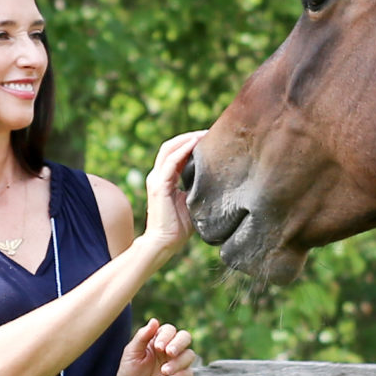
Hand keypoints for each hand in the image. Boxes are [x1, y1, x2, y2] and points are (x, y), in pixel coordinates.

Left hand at [117, 318, 197, 375]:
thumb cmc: (129, 375)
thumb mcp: (131, 355)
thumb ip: (142, 337)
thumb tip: (154, 320)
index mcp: (158, 341)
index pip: (170, 330)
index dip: (166, 335)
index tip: (158, 347)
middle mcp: (171, 351)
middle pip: (185, 337)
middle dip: (178, 343)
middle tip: (168, 352)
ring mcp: (178, 366)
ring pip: (189, 356)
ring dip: (177, 363)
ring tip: (163, 371)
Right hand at [138, 131, 202, 260]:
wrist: (164, 243)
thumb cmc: (178, 228)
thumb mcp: (192, 202)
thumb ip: (198, 189)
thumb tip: (218, 180)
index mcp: (164, 179)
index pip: (175, 153)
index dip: (190, 143)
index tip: (209, 138)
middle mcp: (157, 175)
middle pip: (171, 146)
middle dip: (189, 136)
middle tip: (209, 132)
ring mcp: (156, 179)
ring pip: (169, 149)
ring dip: (187, 139)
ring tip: (204, 134)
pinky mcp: (159, 186)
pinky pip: (171, 162)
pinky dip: (183, 150)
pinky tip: (196, 144)